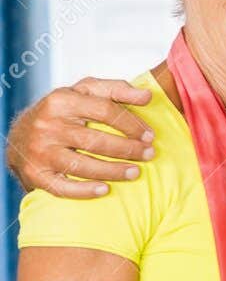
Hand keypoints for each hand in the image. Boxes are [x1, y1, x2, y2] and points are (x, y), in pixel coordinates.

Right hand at [6, 78, 153, 197]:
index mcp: (61, 101)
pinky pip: (62, 187)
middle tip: (149, 155)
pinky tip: (105, 189)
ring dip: (113, 171)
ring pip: (82, 165)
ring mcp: (40, 151)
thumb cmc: (62, 112)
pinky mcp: (36, 174)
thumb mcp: (85, 92)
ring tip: (135, 172)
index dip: (131, 124)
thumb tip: (147, 96)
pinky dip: (85, 190)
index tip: (150, 135)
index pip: (105, 110)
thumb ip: (116, 90)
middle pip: (95, 140)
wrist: (20, 135)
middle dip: (128, 149)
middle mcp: (48, 125)